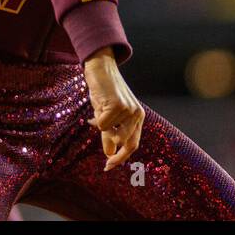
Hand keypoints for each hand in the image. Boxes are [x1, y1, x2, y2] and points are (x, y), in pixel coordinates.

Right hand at [81, 47, 144, 170]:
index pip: (133, 145)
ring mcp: (129, 110)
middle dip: (108, 141)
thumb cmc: (104, 92)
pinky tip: (98, 103)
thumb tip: (109, 153)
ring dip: (100, 124)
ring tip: (99, 108)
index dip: (121, 158)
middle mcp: (136, 114)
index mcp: (137, 117)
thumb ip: (109, 134)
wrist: (101, 68)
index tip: (108, 166)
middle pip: (123, 143)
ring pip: (110, 133)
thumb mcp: (108, 115)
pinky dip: (96, 117)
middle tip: (96, 129)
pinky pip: (102, 124)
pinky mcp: (118, 106)